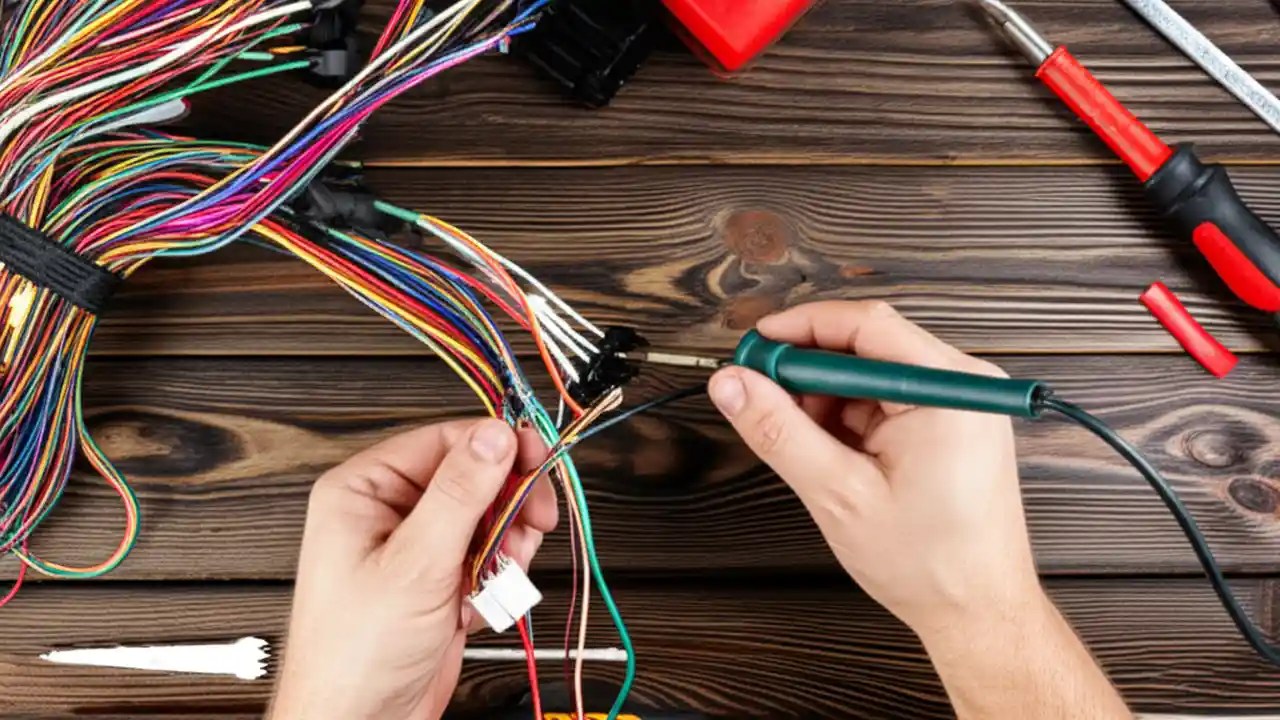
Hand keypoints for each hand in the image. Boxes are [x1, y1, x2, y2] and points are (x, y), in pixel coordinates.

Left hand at [269, 419, 557, 719]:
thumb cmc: (354, 655)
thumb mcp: (415, 563)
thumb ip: (460, 494)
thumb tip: (494, 437)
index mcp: (365, 491)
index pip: (443, 441)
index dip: (495, 447)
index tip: (535, 458)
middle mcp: (389, 513)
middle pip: (473, 478)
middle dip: (507, 505)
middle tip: (532, 523)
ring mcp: (416, 549)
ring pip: (488, 520)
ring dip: (505, 548)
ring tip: (499, 576)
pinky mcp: (438, 581)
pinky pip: (487, 558)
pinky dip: (496, 580)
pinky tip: (480, 603)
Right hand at [708, 301, 1043, 639]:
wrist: (979, 611)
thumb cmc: (932, 564)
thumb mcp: (838, 494)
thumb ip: (779, 431)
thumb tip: (734, 385)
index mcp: (947, 390)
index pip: (863, 325)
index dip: (799, 329)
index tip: (753, 348)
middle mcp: (961, 385)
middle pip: (866, 343)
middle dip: (806, 367)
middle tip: (758, 392)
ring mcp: (959, 403)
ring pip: (870, 372)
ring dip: (825, 396)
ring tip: (799, 440)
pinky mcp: (950, 423)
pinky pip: (886, 398)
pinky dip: (848, 416)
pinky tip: (828, 450)